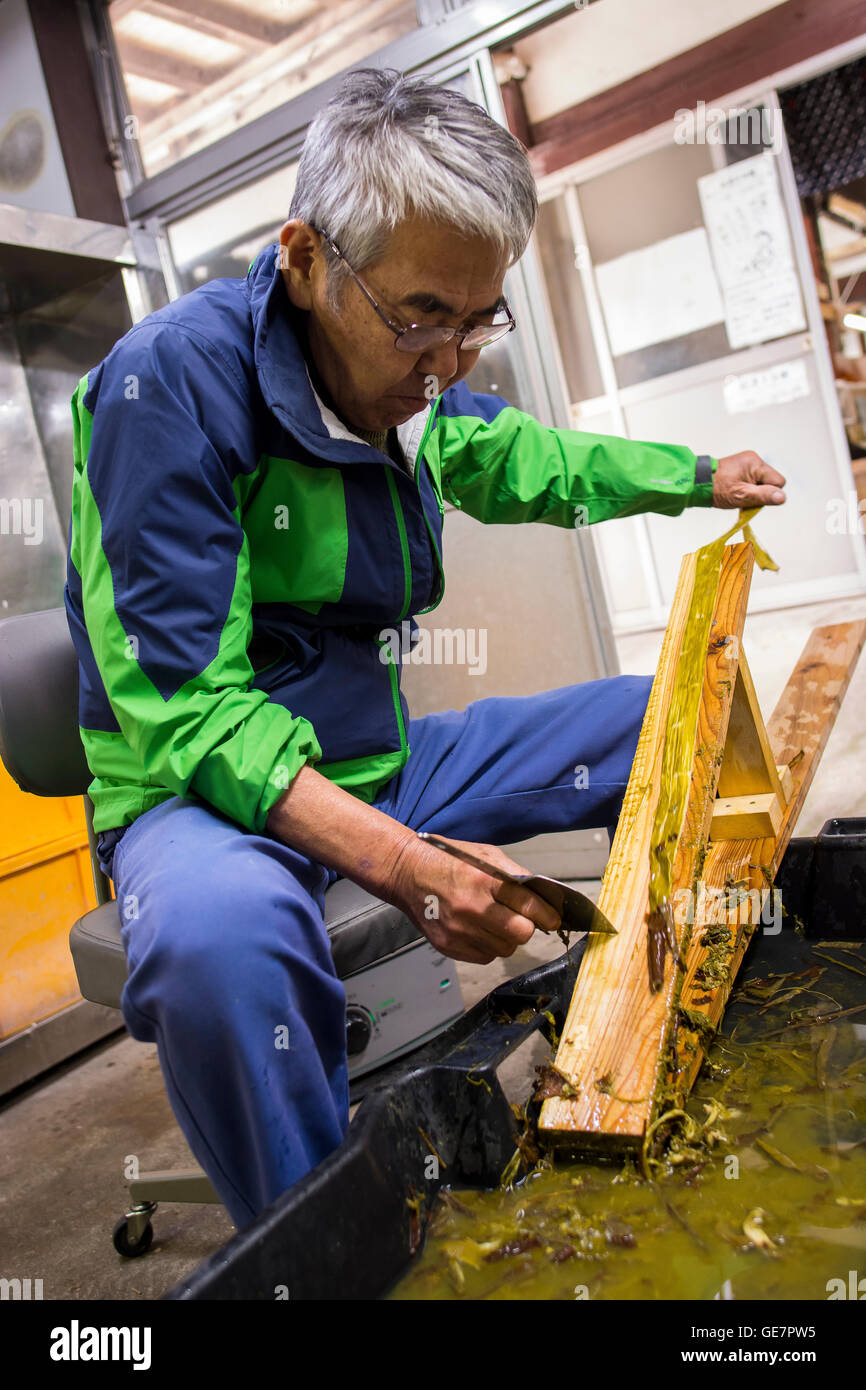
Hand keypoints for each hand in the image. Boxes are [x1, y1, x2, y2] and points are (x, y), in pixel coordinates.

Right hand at [386, 834, 561, 963]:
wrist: (407, 872)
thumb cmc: (448, 860)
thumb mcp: (485, 855)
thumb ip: (514, 875)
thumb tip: (542, 896)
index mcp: (484, 880)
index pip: (529, 905)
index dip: (547, 915)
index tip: (553, 919)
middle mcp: (472, 907)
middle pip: (520, 933)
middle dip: (527, 928)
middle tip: (523, 921)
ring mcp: (458, 929)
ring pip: (504, 949)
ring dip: (507, 938)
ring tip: (496, 923)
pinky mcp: (448, 945)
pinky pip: (484, 957)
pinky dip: (488, 946)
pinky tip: (479, 930)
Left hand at [713, 450, 785, 508]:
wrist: (698, 483)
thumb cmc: (717, 489)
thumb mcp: (742, 495)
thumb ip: (763, 496)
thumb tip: (782, 497)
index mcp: (756, 463)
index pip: (779, 481)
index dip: (768, 493)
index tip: (752, 497)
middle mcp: (754, 459)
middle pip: (771, 481)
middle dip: (761, 492)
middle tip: (744, 496)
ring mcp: (748, 461)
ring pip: (763, 481)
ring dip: (754, 490)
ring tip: (738, 493)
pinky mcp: (742, 466)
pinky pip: (754, 479)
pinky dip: (748, 487)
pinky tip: (737, 490)